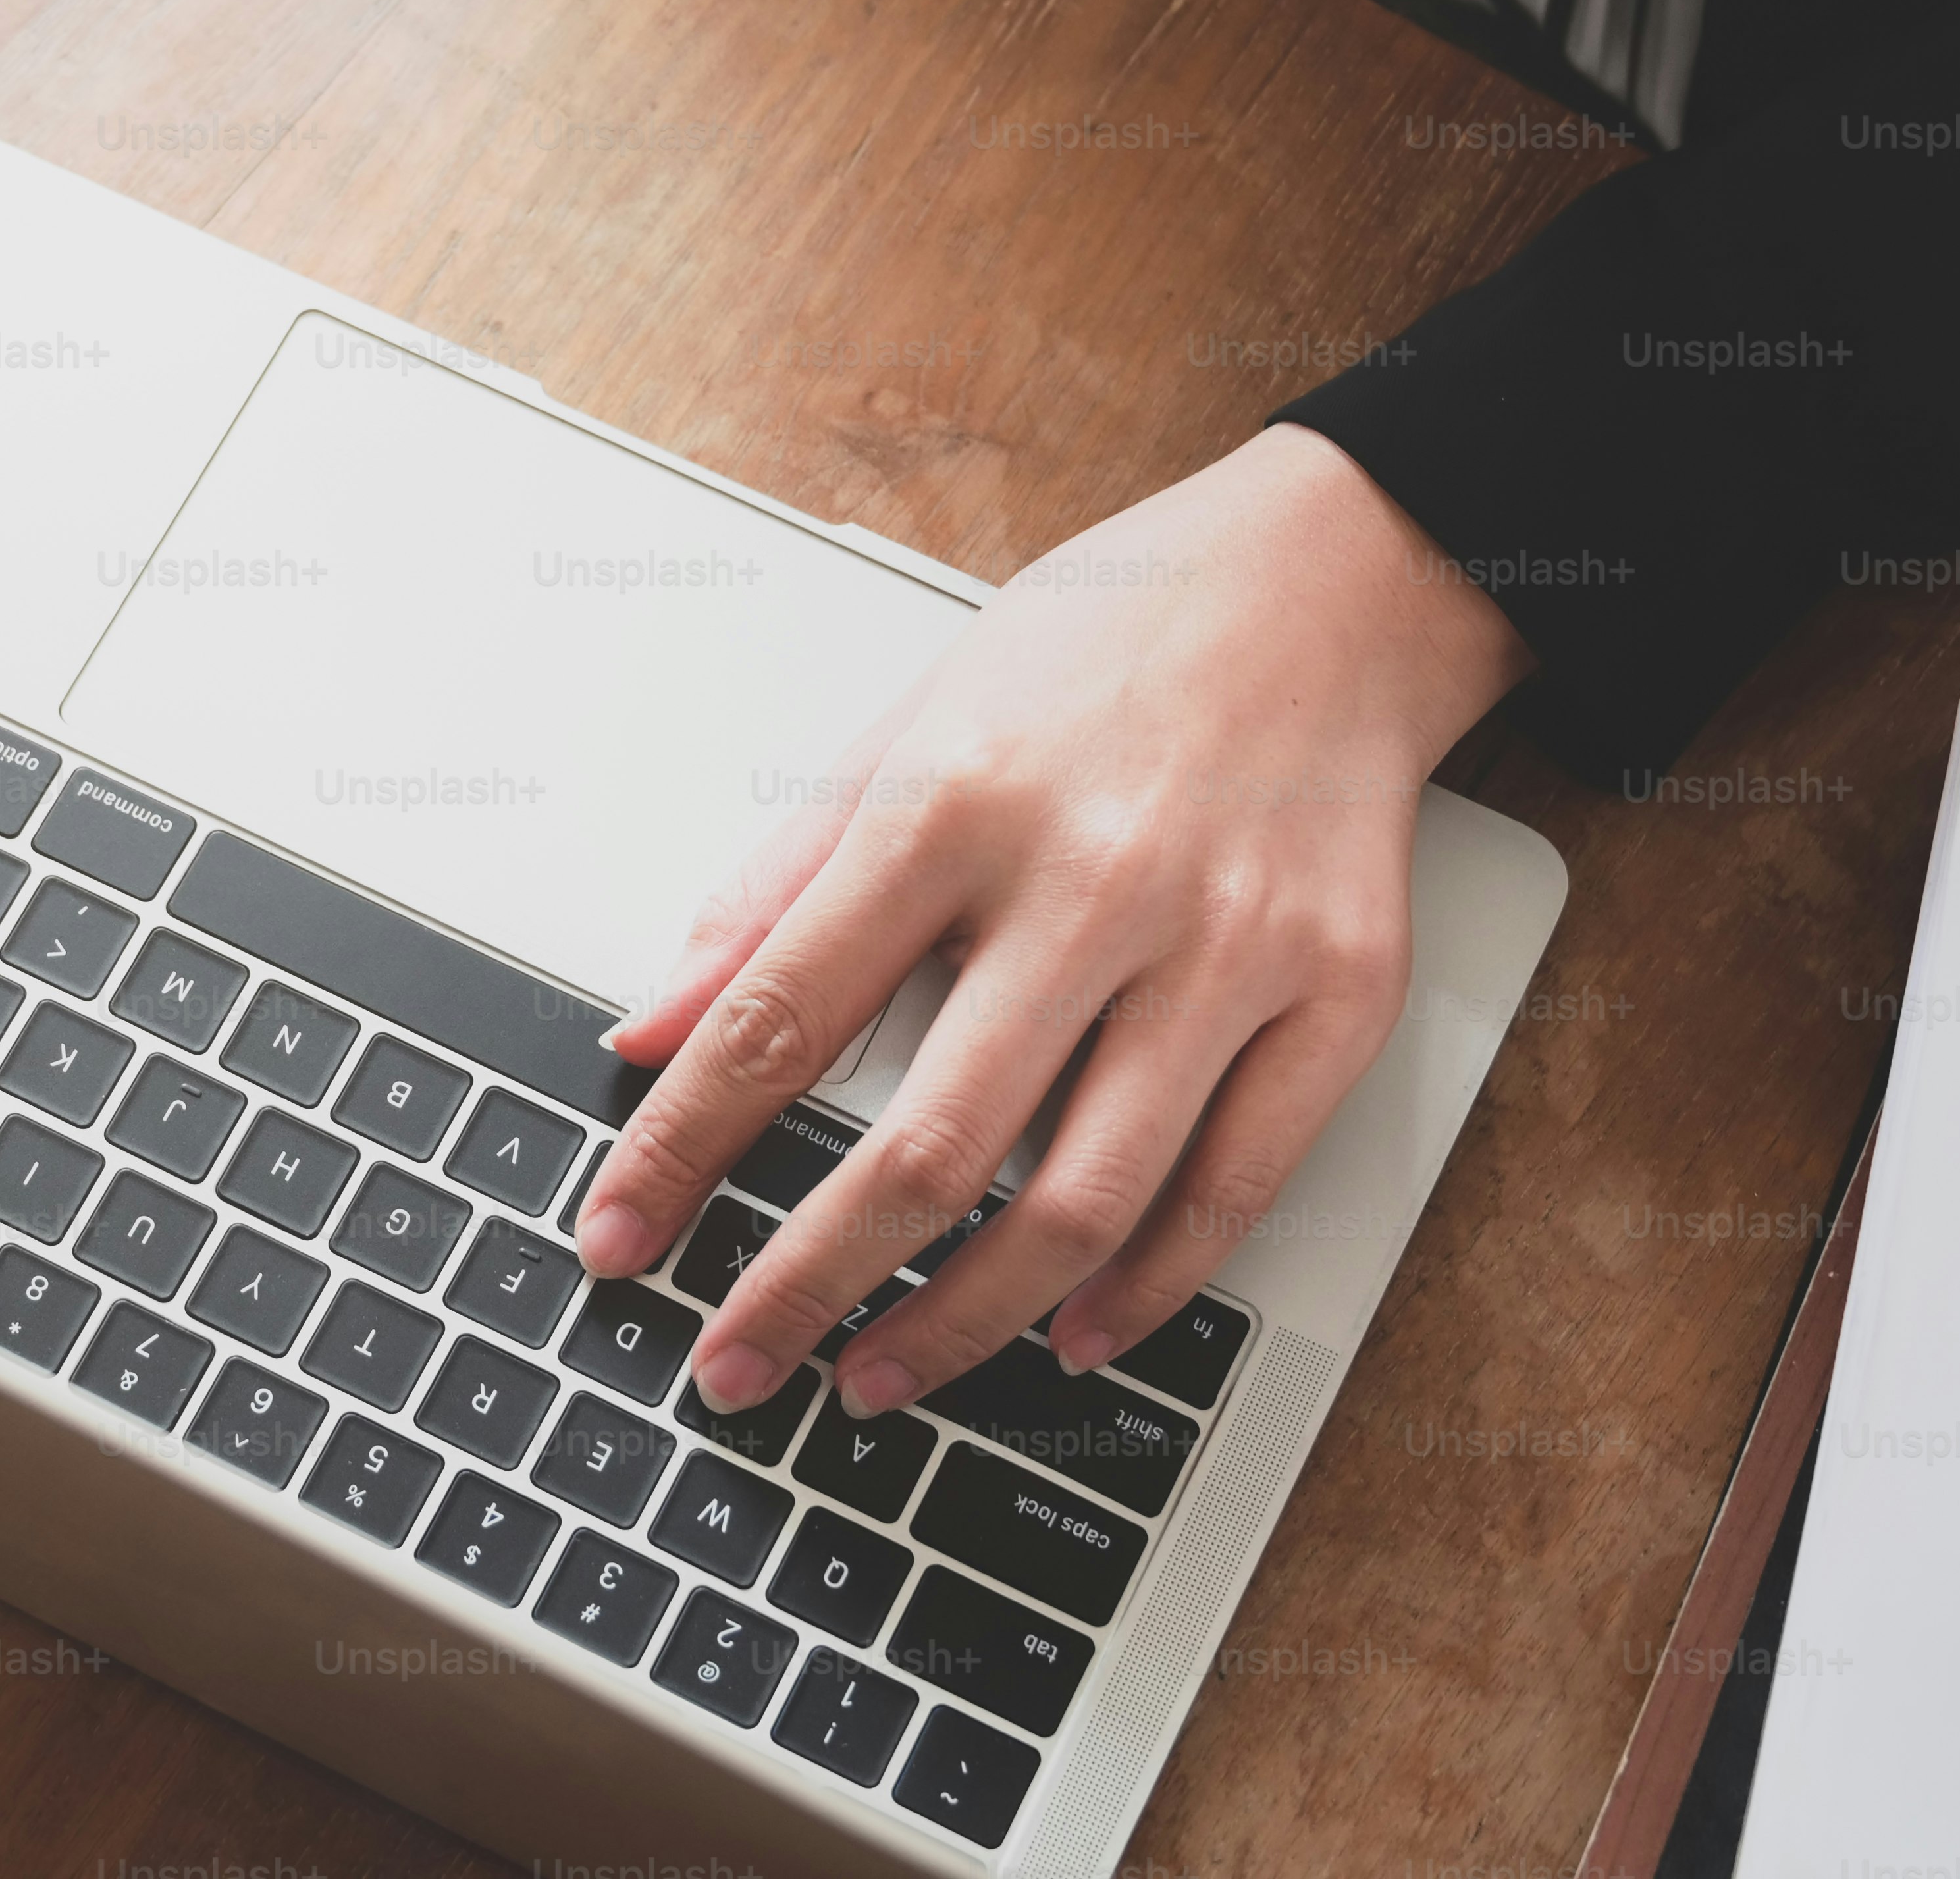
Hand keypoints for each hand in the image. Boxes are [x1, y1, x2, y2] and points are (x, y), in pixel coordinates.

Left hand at [574, 423, 1530, 1419]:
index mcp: (955, 803)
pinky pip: (1230, 1189)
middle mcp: (1092, 880)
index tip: (618, 1240)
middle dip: (807, 1285)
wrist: (1330, 582)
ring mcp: (1228, 946)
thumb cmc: (1103, 649)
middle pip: (928, 1148)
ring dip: (964, 1324)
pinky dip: (1142, 1291)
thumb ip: (775, 890)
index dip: (680, 1150)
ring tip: (881, 1377)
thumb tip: (648, 1030)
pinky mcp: (1341, 991)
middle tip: (736, 1367)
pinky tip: (1067, 1332)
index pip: (778, 1016)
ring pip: (1081, 1203)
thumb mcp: (907, 731)